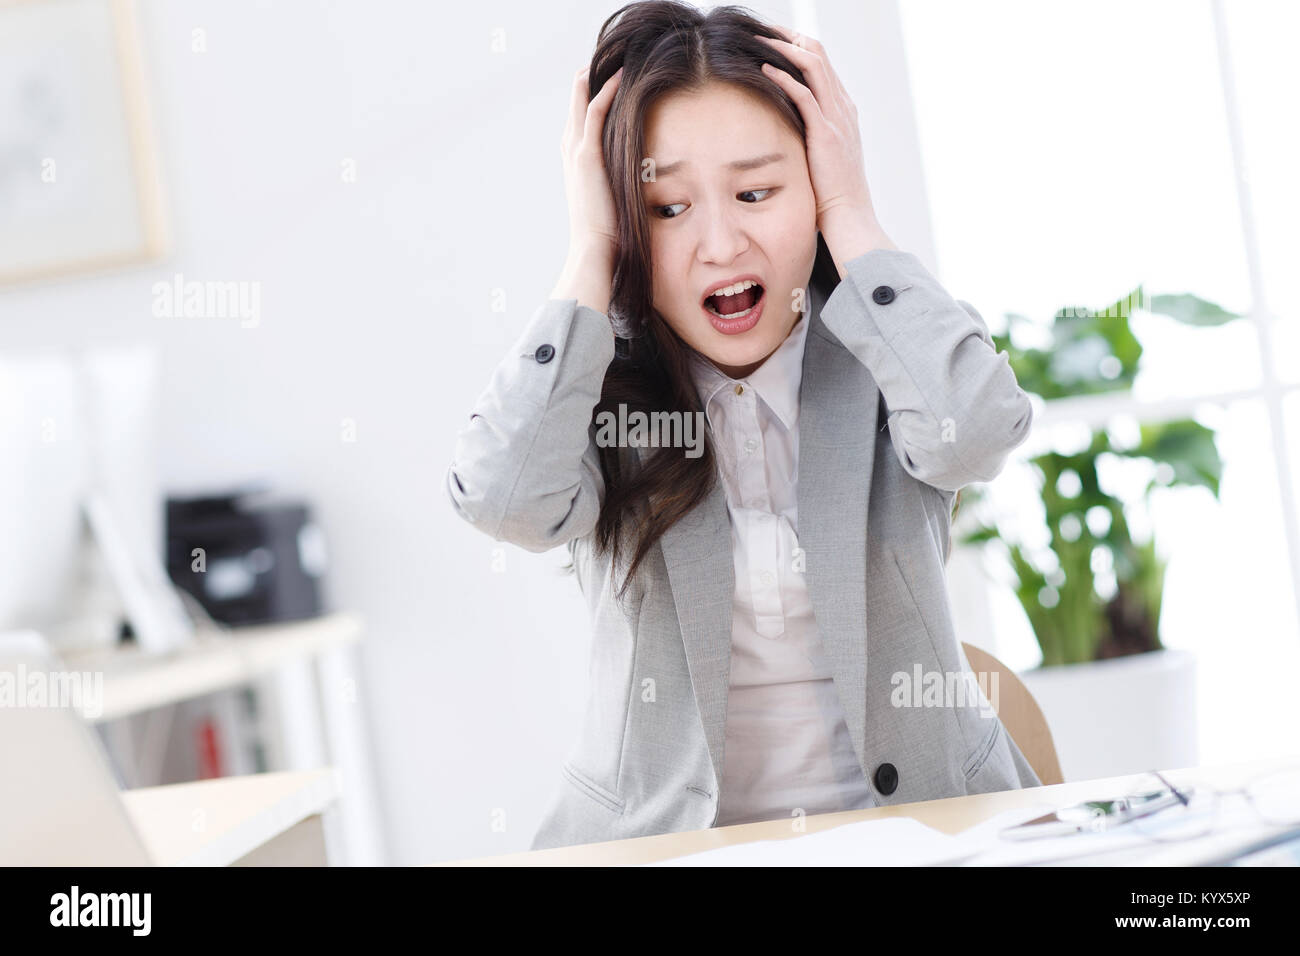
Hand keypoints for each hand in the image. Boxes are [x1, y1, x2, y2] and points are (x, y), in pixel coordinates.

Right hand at [559, 64, 623, 266]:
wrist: (594, 249)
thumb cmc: (607, 235)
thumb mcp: (611, 203)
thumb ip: (618, 186)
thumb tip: (639, 186)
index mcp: (575, 162)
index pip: (580, 119)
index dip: (590, 97)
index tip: (609, 79)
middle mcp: (570, 151)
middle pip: (576, 103)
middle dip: (589, 79)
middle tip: (608, 58)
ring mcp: (576, 151)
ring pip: (582, 100)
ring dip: (596, 76)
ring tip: (612, 57)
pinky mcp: (587, 154)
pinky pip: (596, 111)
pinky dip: (606, 90)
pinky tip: (620, 75)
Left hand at [755, 27, 895, 269]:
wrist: (848, 215)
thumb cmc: (830, 193)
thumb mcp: (821, 156)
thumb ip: (809, 136)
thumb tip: (784, 131)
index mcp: (843, 110)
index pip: (822, 64)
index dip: (798, 47)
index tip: (773, 41)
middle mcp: (843, 107)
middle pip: (819, 54)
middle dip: (790, 37)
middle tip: (762, 31)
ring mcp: (837, 118)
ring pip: (814, 65)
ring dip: (784, 48)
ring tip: (759, 40)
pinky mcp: (826, 133)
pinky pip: (804, 95)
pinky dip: (783, 77)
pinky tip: (764, 69)